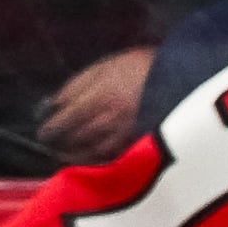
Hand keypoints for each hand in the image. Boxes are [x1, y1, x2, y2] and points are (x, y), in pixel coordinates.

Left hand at [35, 47, 156, 161]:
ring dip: (74, 155)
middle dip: (59, 142)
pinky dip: (97, 161)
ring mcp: (123, 138)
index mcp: (97, 99)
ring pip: (90, 153)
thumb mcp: (107, 66)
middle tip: (50, 143)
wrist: (184, 81)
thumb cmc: (144, 68)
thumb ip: (78, 84)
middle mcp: (108, 123)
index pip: (63, 120)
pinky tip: (92, 159)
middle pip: (74, 139)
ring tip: (65, 154)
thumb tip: (54, 103)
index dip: (50, 127)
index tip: (43, 129)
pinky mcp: (138, 147)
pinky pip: (111, 159)